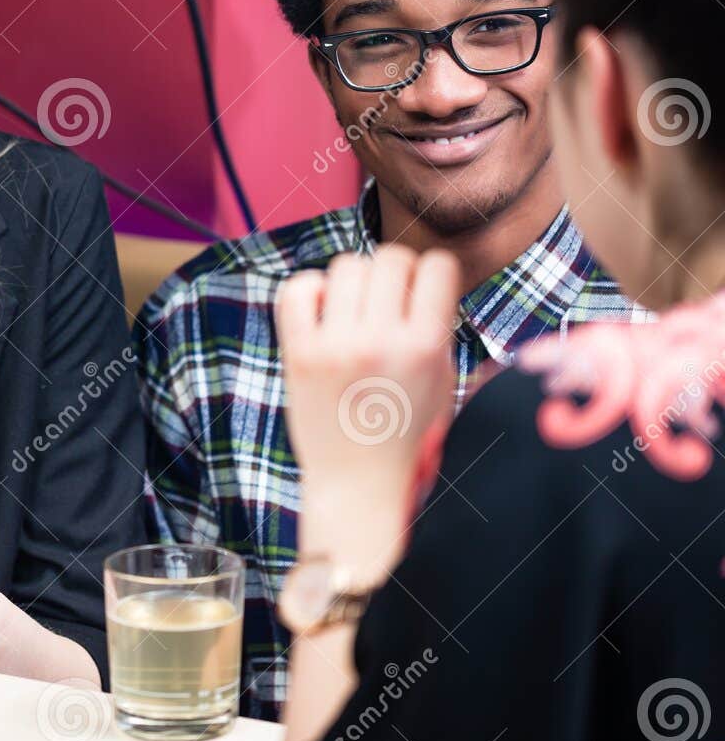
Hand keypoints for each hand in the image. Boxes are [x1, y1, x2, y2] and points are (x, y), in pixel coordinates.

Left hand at [275, 246, 460, 576]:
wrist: (357, 482)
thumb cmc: (404, 430)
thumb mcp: (443, 380)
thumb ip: (437, 326)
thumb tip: (425, 274)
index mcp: (426, 347)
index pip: (437, 265)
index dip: (432, 274)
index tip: (423, 295)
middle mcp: (380, 341)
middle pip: (390, 258)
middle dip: (394, 272)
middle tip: (387, 302)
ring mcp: (335, 346)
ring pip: (346, 265)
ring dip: (354, 280)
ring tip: (355, 310)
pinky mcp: (297, 353)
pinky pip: (297, 288)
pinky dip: (310, 289)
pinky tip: (322, 311)